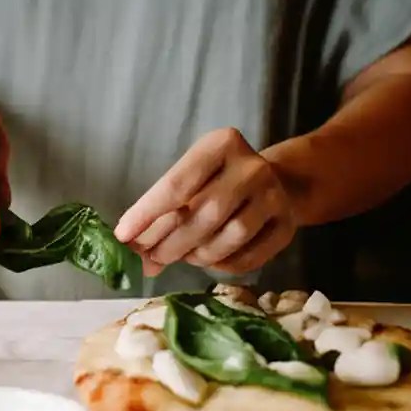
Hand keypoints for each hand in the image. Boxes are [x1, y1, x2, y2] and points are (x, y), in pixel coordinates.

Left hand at [115, 127, 299, 276]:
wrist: (278, 182)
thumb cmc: (217, 182)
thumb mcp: (189, 182)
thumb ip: (160, 213)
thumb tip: (133, 250)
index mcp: (221, 144)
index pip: (176, 184)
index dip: (145, 214)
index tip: (122, 236)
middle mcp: (253, 167)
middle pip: (204, 214)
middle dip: (170, 242)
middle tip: (150, 257)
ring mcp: (275, 196)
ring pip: (228, 237)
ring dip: (197, 255)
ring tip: (182, 255)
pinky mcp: (287, 226)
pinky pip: (248, 258)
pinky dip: (222, 265)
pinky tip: (210, 260)